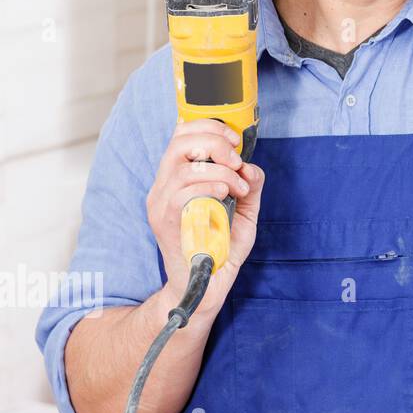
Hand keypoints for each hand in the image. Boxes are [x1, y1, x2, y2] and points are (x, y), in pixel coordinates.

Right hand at [146, 119, 264, 320]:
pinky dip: (209, 187)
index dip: (208, 127)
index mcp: (178, 178)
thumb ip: (250, 184)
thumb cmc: (222, 246)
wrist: (207, 285)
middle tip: (236, 161)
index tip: (234, 139)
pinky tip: (226, 194)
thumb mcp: (245, 210)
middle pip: (178, 143)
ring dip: (220, 171)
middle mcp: (164, 187)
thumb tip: (250, 165)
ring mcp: (162, 204)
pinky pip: (182, 193)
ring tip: (237, 187)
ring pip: (184, 167)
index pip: (181, 135)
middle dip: (214, 143)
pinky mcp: (166, 222)